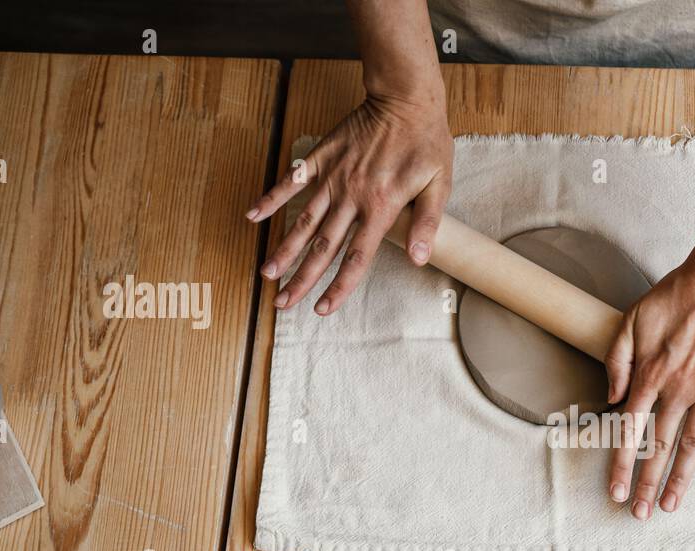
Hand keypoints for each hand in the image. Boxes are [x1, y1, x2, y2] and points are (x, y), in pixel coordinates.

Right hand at [246, 91, 452, 314]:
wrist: (405, 98)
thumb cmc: (426, 142)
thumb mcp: (440, 184)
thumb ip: (428, 223)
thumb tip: (419, 259)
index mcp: (381, 208)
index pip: (356, 258)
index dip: (339, 287)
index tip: (323, 308)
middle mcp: (352, 197)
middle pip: (322, 248)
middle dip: (302, 279)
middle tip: (283, 303)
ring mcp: (334, 178)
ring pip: (304, 221)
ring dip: (284, 249)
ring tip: (266, 273)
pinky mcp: (322, 157)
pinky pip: (293, 181)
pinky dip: (273, 198)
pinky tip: (254, 216)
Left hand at [605, 257, 694, 518]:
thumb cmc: (677, 293)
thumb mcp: (632, 319)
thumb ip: (617, 361)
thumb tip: (612, 400)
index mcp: (649, 376)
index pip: (630, 433)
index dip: (621, 466)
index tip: (616, 494)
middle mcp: (677, 390)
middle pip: (658, 448)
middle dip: (648, 485)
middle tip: (641, 514)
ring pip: (690, 445)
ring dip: (679, 479)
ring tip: (671, 506)